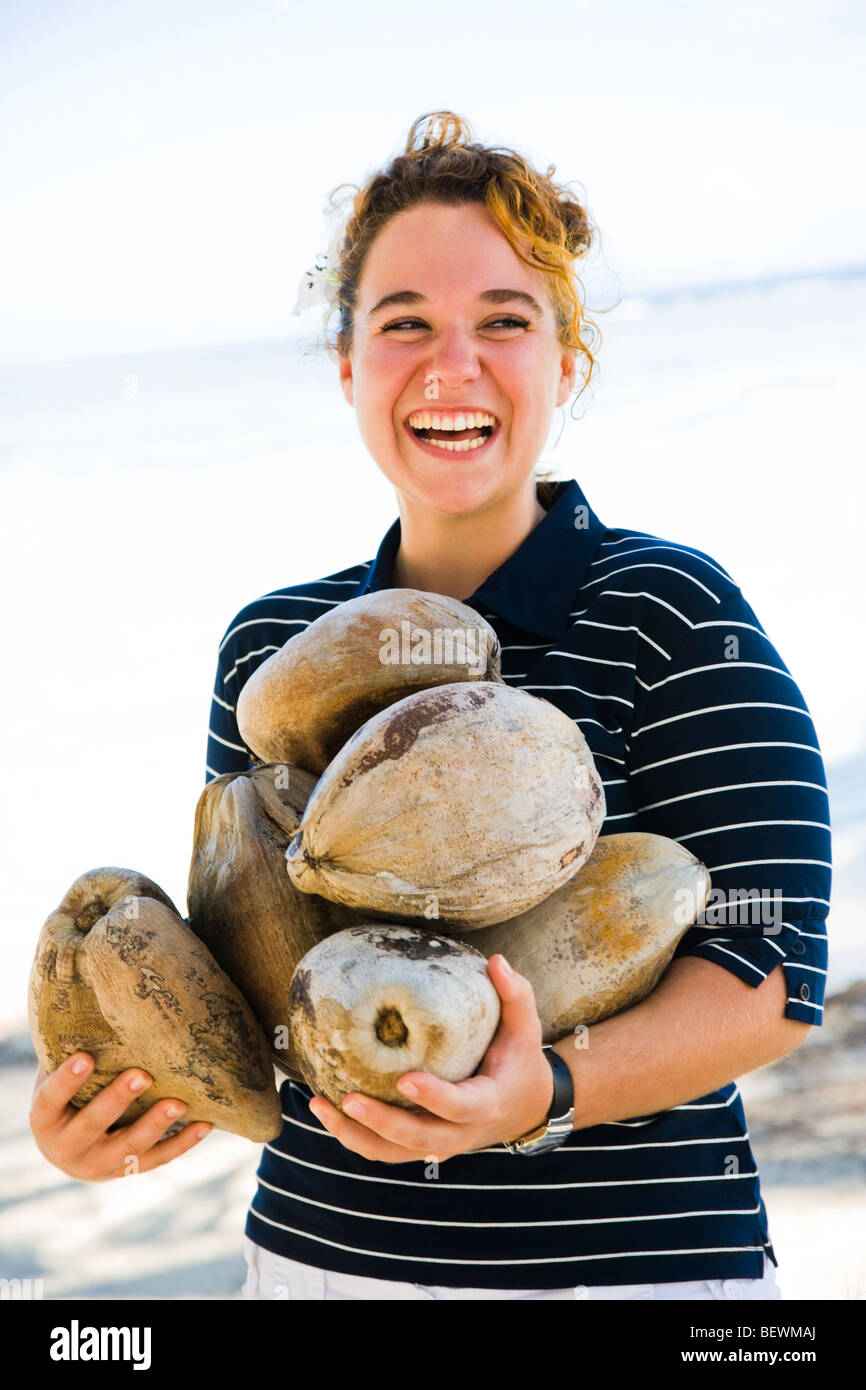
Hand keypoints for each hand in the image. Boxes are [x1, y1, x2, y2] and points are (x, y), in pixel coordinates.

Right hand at [30, 1053, 212, 1181]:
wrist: (69, 1148)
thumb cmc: (67, 1095)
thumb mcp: (57, 1076)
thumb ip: (68, 1050)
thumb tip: (90, 1000)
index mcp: (45, 1121)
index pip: (51, 1100)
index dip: (67, 1081)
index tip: (85, 1057)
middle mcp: (67, 1149)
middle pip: (92, 1125)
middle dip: (117, 1101)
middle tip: (142, 1075)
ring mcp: (99, 1165)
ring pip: (129, 1148)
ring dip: (155, 1125)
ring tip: (178, 1103)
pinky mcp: (127, 1171)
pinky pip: (157, 1158)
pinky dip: (182, 1142)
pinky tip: (204, 1124)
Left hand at [307, 955, 554, 1163]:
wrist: (524, 1109)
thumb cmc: (520, 1060)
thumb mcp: (525, 1029)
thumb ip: (515, 996)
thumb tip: (496, 960)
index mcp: (487, 1103)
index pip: (460, 1107)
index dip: (434, 1097)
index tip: (404, 1079)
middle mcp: (461, 1133)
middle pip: (418, 1138)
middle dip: (381, 1122)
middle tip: (348, 1099)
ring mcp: (439, 1146)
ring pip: (392, 1153)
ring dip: (354, 1135)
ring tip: (320, 1105)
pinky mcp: (420, 1147)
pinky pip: (383, 1151)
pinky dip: (353, 1137)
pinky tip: (326, 1110)